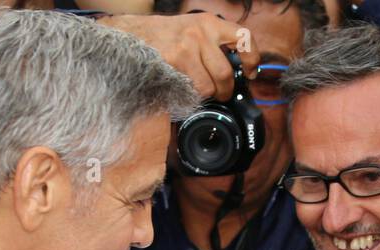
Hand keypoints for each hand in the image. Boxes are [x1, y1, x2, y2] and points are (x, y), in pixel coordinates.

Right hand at [100, 12, 260, 100]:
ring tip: (196, 91)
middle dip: (225, 90)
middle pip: (226, 73)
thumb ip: (212, 46)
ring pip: (209, 85)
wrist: (127, 34)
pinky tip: (181, 89)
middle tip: (220, 94)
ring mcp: (187, 46)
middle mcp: (200, 32)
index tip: (250, 73)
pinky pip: (192, 89)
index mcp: (209, 23)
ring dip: (205, 95)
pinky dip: (189, 96)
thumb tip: (234, 73)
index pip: (244, 38)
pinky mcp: (174, 61)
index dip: (252, 59)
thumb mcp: (190, 30)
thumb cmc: (160, 36)